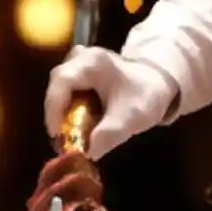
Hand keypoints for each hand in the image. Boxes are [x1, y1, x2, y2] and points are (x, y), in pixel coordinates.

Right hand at [44, 45, 179, 158]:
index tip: (56, 134)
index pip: (61, 83)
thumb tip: (87, 153)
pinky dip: (66, 105)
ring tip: (69, 132)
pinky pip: (64, 88)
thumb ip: (110, 134)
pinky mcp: (77, 68)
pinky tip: (76, 120)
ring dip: (61, 111)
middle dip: (57, 114)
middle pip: (56, 86)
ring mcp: (77, 60)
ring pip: (58, 88)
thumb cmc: (145, 95)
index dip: (53, 109)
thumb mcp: (133, 117)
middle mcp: (80, 57)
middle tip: (62, 138)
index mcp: (92, 63)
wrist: (158, 80)